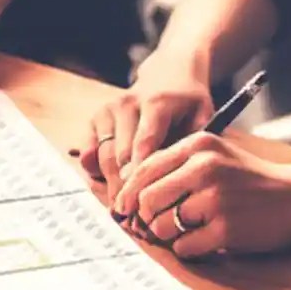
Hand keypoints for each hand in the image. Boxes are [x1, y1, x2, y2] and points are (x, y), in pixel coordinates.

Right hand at [71, 52, 213, 201]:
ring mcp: (108, 110)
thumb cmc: (188, 102)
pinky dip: (94, 171)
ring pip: (103, 156)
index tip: (143, 204)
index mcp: (156, 104)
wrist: (169, 72)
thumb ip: (189, 144)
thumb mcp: (202, 117)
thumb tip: (177, 179)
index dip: (141, 177)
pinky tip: (106, 185)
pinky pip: (88, 151)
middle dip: (125, 188)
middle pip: (121, 155)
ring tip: (121, 209)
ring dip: (110, 185)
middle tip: (131, 216)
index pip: (145, 145)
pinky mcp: (96, 118)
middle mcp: (127, 104)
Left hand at [113, 132, 290, 257]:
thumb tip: (128, 196)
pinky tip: (206, 240)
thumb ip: (176, 168)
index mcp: (198, 145)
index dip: (128, 193)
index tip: (123, 209)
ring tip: (188, 230)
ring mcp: (215, 199)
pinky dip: (189, 249)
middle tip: (153, 225)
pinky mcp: (225, 229)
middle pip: (147, 200)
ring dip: (168, 235)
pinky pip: (184, 247)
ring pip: (162, 226)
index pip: (144, 169)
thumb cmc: (250, 181)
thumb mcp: (216, 156)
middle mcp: (205, 168)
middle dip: (145, 217)